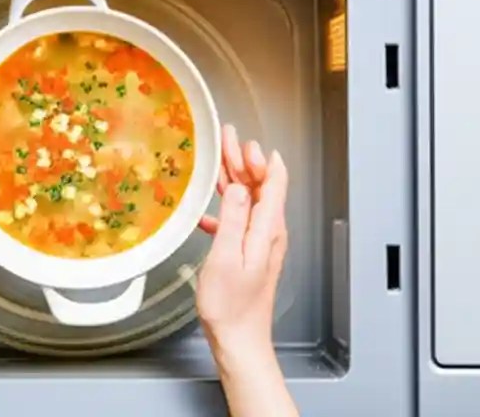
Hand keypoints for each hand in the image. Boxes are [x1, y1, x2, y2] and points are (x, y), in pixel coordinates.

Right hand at [196, 124, 289, 362]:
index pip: (272, 182)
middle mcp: (268, 234)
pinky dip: (225, 208)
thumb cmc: (231, 307)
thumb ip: (232, 219)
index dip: (258, 158)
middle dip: (244, 160)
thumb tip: (235, 187)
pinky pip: (239, 220)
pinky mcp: (249, 254)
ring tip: (218, 161)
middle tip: (227, 139)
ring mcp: (259, 244)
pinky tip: (208, 212)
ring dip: (234, 180)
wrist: (238, 340)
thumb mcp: (226, 257)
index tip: (242, 140)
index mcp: (267, 230)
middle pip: (260, 188)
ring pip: (249, 201)